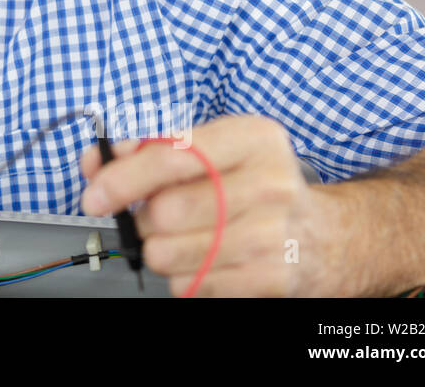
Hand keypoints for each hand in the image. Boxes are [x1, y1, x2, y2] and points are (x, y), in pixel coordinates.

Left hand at [78, 114, 344, 295]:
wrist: (331, 237)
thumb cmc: (257, 184)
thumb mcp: (217, 148)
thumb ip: (152, 148)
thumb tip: (95, 161)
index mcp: (253, 138)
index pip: (171, 156)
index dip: (122, 178)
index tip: (93, 194)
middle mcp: (269, 183)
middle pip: (164, 211)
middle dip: (145, 218)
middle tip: (159, 216)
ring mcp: (273, 235)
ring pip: (168, 253)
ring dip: (160, 249)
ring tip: (186, 238)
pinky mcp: (270, 279)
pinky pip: (189, 285)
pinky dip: (184, 275)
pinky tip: (208, 258)